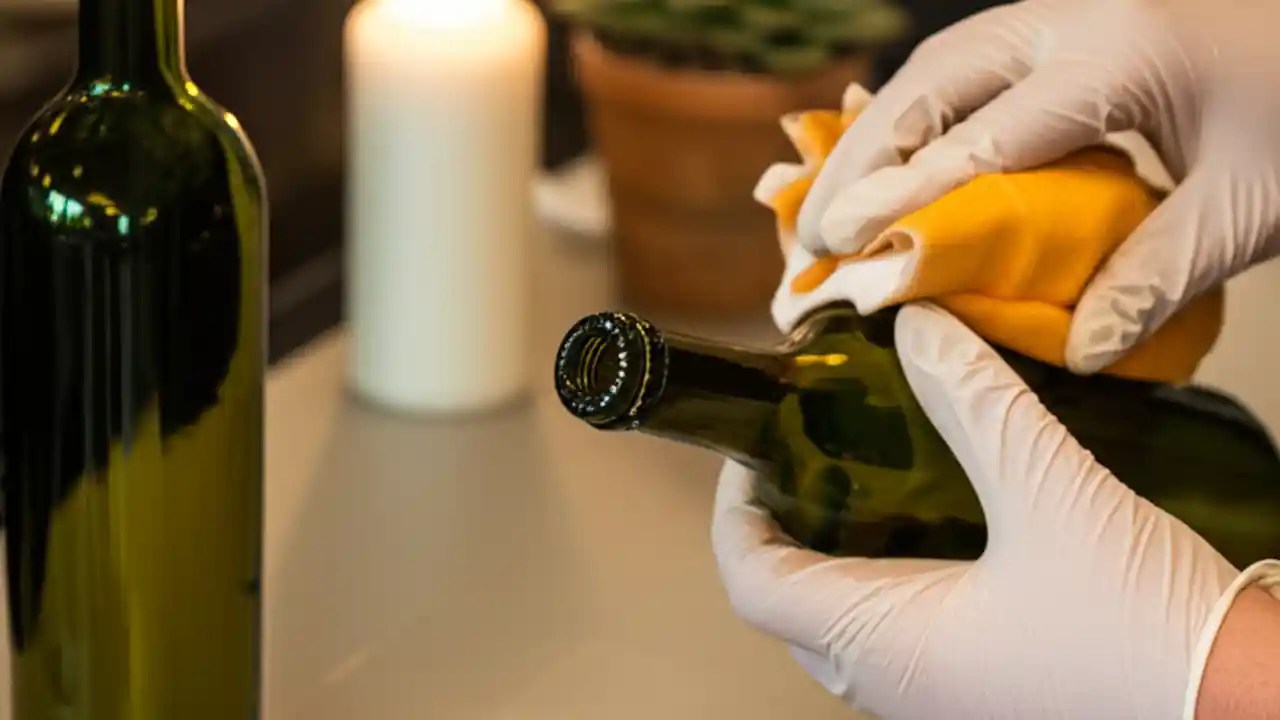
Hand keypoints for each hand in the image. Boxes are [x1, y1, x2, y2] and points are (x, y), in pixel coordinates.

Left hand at [710, 302, 1245, 718]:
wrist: (1251, 717)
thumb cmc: (1152, 634)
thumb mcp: (1055, 497)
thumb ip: (979, 407)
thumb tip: (916, 331)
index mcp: (885, 648)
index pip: (751, 581)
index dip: (734, 509)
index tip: (753, 444)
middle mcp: (895, 686)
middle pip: (790, 601)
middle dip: (783, 520)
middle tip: (809, 446)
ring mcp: (938, 699)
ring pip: (845, 621)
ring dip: (836, 548)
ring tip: (866, 468)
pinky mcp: (982, 695)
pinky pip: (900, 637)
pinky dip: (890, 575)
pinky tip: (937, 519)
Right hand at [794, 0, 1279, 373]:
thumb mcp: (1249, 204)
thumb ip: (1157, 273)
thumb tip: (1075, 350)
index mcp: (1116, 56)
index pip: (981, 138)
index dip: (902, 195)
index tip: (839, 246)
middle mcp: (1073, 17)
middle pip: (931, 83)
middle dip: (860, 157)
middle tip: (809, 231)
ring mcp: (1066, 11)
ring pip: (938, 64)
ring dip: (876, 132)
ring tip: (828, 201)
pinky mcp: (1068, 22)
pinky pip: (967, 62)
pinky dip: (915, 112)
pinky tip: (888, 155)